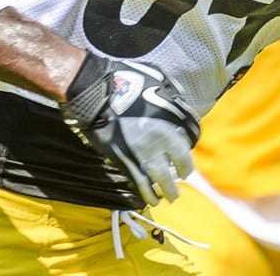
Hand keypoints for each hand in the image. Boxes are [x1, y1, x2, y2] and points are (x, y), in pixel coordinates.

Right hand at [58, 56, 199, 205]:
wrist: (93, 92)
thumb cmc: (124, 83)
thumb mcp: (156, 81)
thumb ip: (170, 93)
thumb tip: (179, 98)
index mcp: (166, 128)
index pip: (184, 156)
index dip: (187, 165)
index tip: (186, 169)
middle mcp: (155, 145)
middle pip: (173, 173)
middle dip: (176, 184)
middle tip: (177, 189)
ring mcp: (138, 154)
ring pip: (156, 182)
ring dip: (164, 192)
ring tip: (167, 198)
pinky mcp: (121, 159)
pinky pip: (137, 181)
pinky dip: (144, 192)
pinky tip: (150, 198)